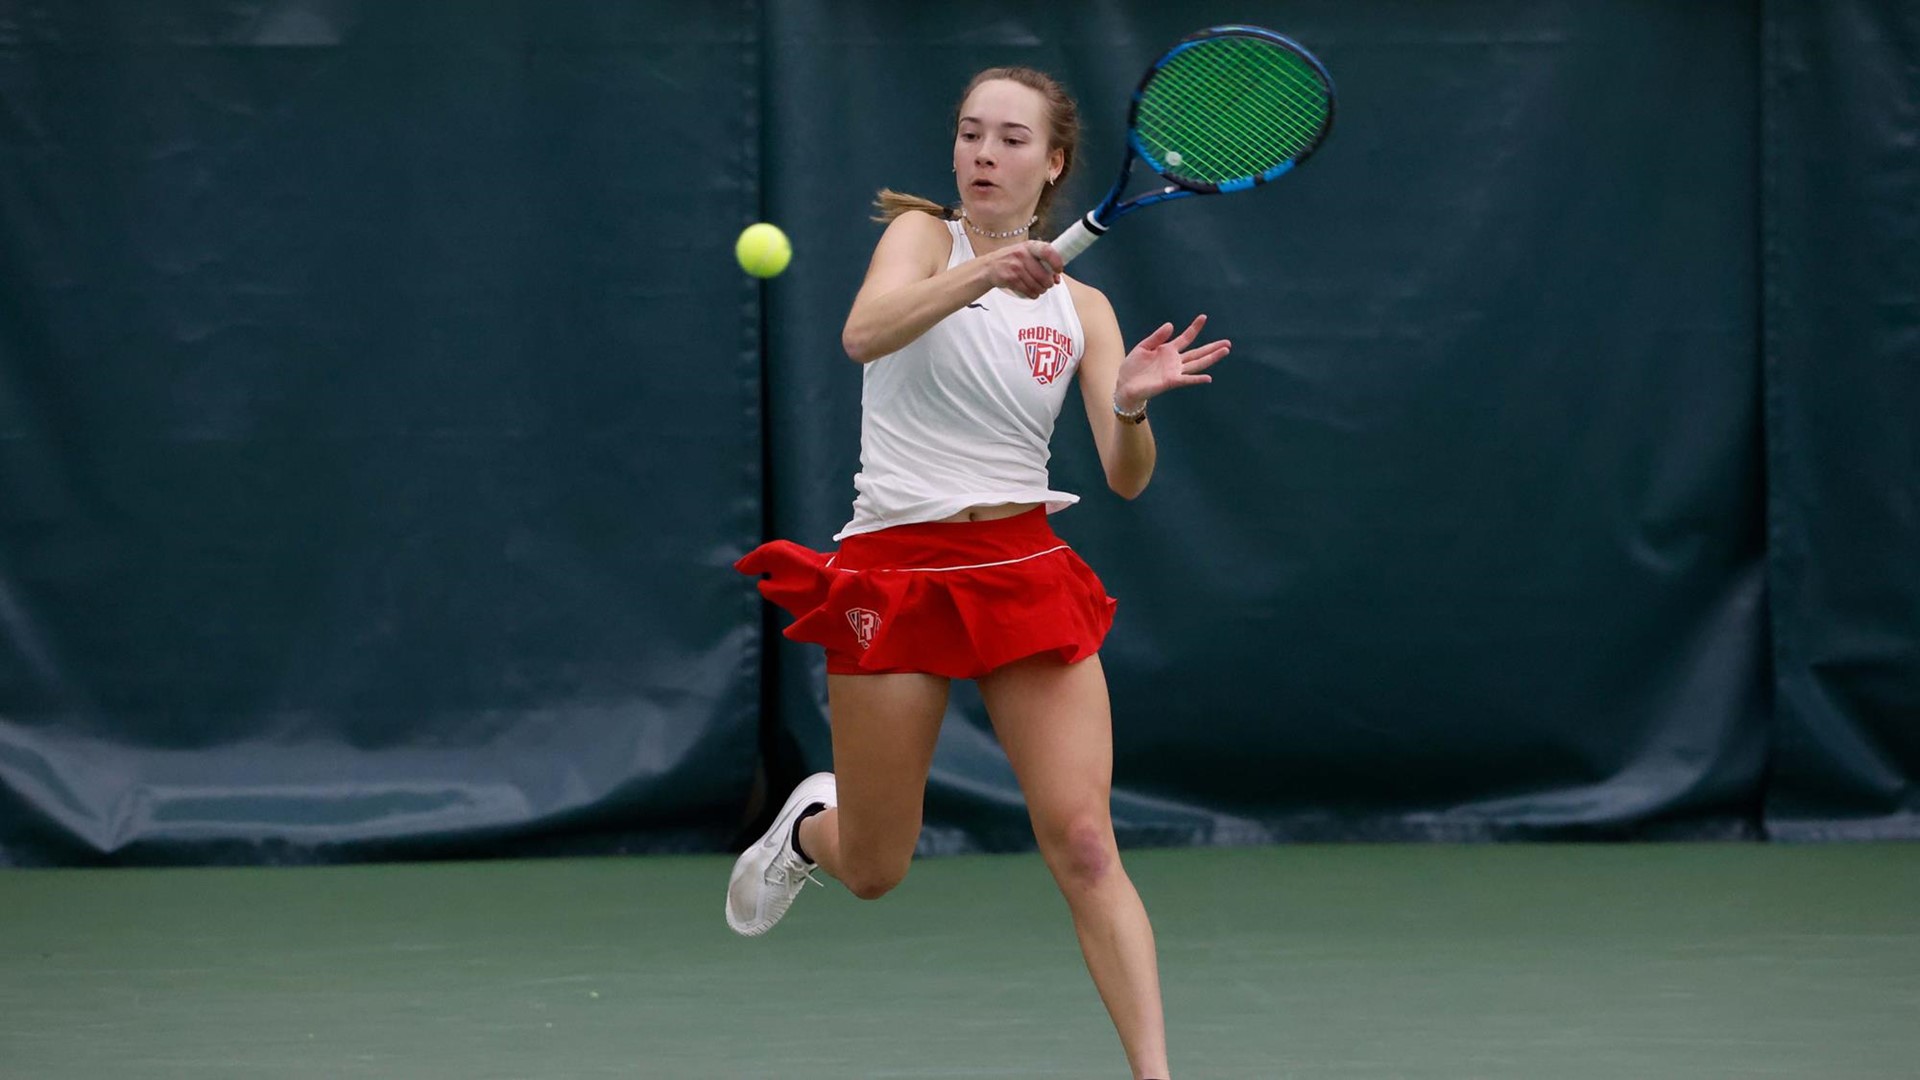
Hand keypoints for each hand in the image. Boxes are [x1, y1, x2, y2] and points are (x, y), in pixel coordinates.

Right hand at [980, 240, 1063, 299]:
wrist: (989, 267)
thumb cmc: (1012, 259)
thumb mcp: (1026, 253)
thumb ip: (1043, 262)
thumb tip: (1057, 278)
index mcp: (1029, 246)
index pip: (1047, 251)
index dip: (1056, 261)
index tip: (1059, 270)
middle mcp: (1022, 255)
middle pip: (1043, 275)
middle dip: (1048, 283)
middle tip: (1047, 284)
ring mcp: (1015, 267)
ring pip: (1037, 285)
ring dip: (1041, 290)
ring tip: (1039, 288)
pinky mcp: (1010, 279)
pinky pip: (1028, 291)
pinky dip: (1033, 294)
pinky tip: (1032, 292)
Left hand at [1114, 314, 1230, 410]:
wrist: (1124, 385)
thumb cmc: (1133, 368)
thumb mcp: (1143, 347)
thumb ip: (1157, 337)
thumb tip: (1171, 325)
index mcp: (1168, 351)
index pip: (1186, 338)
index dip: (1195, 328)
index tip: (1203, 317)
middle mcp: (1175, 361)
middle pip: (1198, 353)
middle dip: (1213, 347)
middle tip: (1228, 342)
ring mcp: (1174, 372)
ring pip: (1197, 364)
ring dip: (1211, 358)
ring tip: (1225, 351)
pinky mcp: (1170, 382)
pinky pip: (1186, 380)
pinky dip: (1197, 379)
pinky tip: (1208, 378)